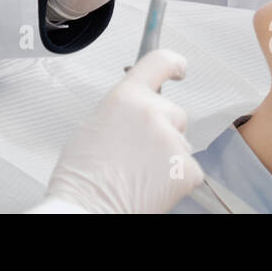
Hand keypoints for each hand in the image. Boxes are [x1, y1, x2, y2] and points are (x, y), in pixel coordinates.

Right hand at [45, 49, 203, 213]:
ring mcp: (173, 141)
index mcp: (127, 97)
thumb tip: (137, 110)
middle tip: (139, 152)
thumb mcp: (95, 123)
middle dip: (163, 129)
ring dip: (167, 155)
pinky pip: (188, 169)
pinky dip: (175, 178)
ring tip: (139, 173)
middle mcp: (154, 113)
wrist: (88, 208)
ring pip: (180, 143)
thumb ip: (123, 108)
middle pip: (174, 113)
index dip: (174, 63)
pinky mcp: (187, 170)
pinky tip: (151, 186)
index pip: (160, 62)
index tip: (179, 68)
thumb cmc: (83, 175)